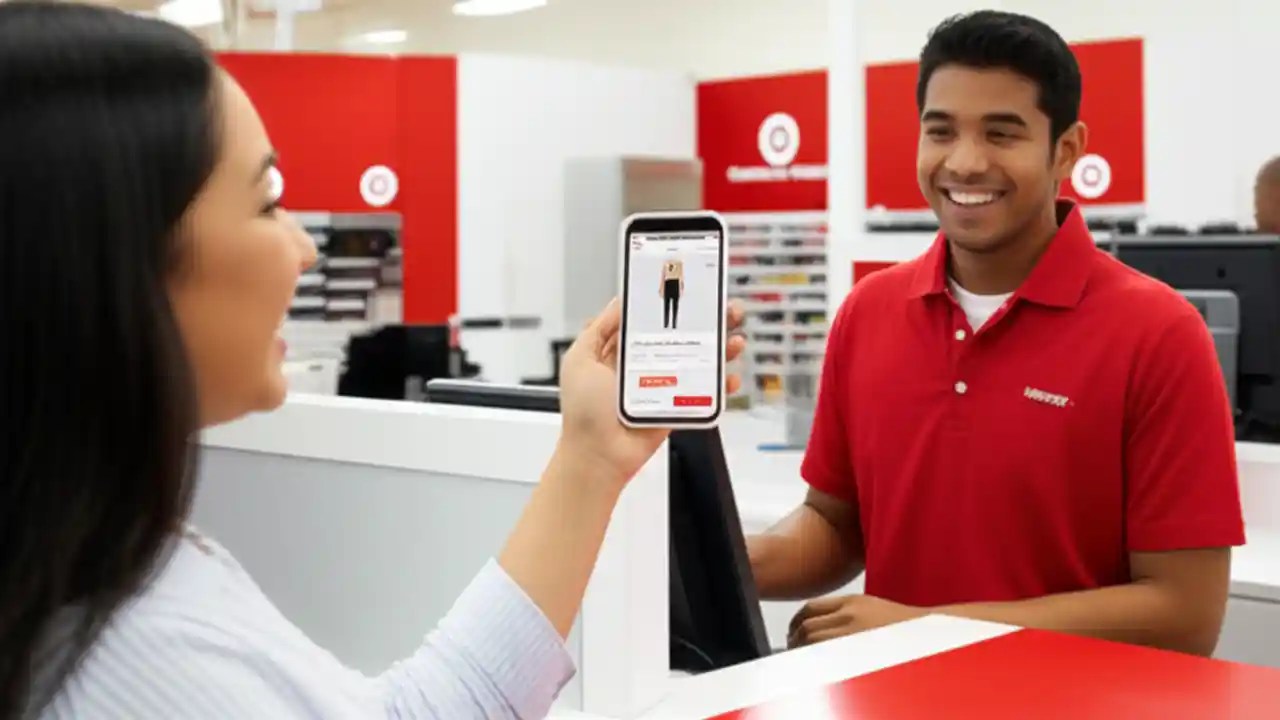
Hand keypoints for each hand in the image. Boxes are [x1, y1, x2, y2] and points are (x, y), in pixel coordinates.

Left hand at [556, 299, 745, 486]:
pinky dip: (719, 384)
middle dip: (704, 323)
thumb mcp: (580, 359)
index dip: (668, 304)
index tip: (687, 290)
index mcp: (620, 351)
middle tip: (722, 311)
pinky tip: (727, 376)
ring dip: (719, 349)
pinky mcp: (676, 406)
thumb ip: (598, 329)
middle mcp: (643, 365)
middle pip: (679, 337)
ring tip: (733, 339)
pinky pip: (702, 392)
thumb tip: (621, 302)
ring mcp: (662, 385)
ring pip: (696, 362)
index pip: (649, 320)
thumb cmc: (584, 413)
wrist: (599, 456)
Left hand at [788, 594, 923, 648]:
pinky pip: (827, 656)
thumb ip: (844, 611)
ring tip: (801, 657)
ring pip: (813, 641)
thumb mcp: (870, 606)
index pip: (810, 608)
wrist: (928, 635)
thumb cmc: (901, 626)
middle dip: (795, 638)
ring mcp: (854, 635)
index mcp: (852, 601)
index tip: (793, 630)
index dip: (796, 621)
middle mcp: (850, 616)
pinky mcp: (858, 653)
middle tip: (792, 646)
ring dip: (801, 649)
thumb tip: (816, 624)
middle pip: (807, 626)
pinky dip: (816, 659)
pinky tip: (816, 665)